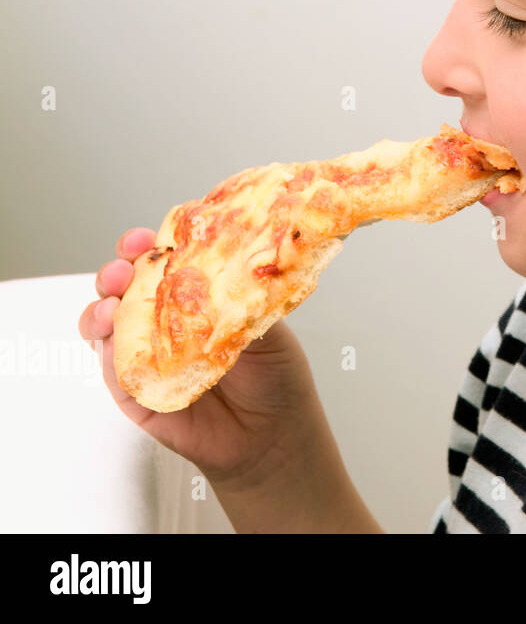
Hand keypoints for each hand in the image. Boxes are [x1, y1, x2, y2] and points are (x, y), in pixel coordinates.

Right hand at [79, 227, 329, 490]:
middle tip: (124, 268)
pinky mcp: (133, 390)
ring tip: (112, 306)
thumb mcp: (270, 329)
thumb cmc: (276, 377)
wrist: (273, 436)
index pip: (165, 262)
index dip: (151, 246)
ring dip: (100, 308)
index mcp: (197, 295)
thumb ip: (243, 302)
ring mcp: (145, 354)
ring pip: (105, 322)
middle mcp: (165, 320)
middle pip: (124, 286)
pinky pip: (110, 367)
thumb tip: (230, 272)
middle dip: (117, 270)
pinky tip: (113, 341)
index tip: (149, 238)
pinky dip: (106, 352)